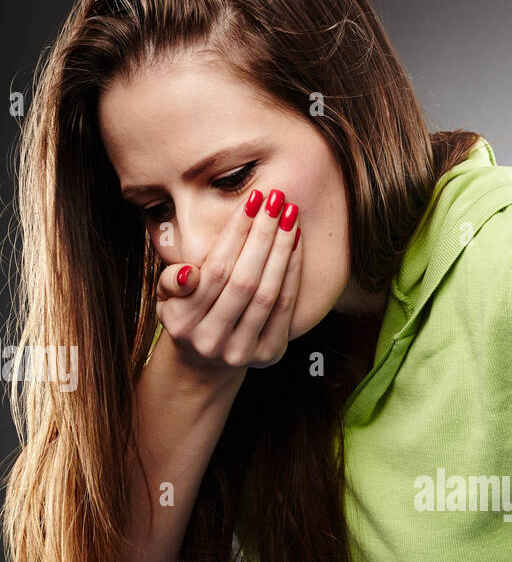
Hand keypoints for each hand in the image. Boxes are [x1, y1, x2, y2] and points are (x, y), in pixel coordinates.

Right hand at [154, 188, 302, 372]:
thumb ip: (172, 281)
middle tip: (277, 199)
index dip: (236, 234)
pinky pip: (285, 309)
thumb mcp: (166, 299)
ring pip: (267, 294)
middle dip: (263, 236)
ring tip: (291, 216)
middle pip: (244, 281)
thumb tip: (189, 273)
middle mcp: (211, 341)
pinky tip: (296, 244)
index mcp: (182, 322)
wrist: (206, 363)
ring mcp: (242, 351)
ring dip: (282, 250)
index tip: (252, 201)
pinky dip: (292, 274)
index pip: (215, 271)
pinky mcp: (269, 355)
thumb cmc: (187, 315)